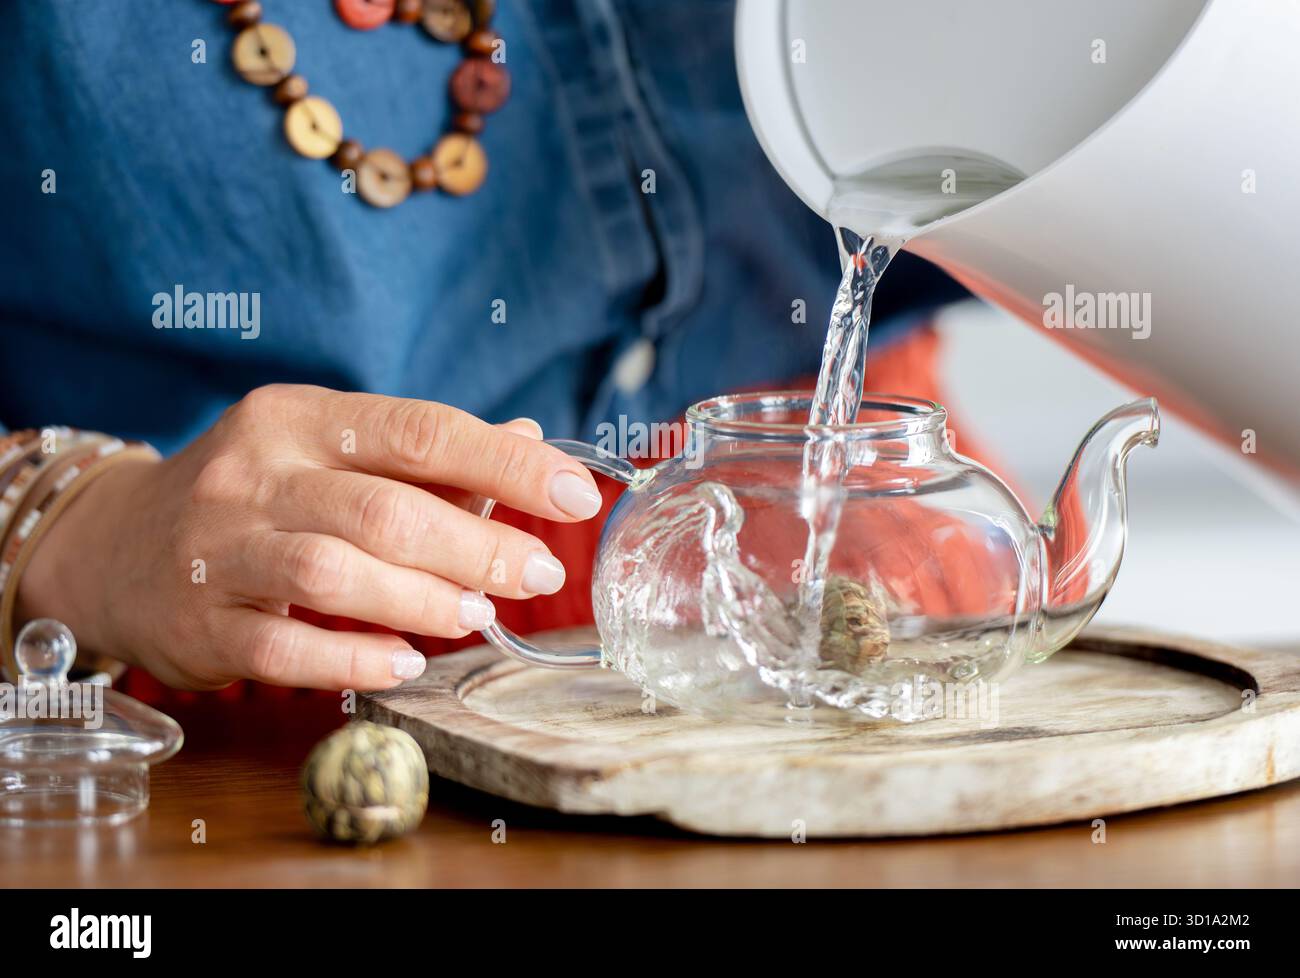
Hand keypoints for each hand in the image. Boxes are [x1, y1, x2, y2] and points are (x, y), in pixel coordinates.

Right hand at [15, 385, 602, 690]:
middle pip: (383, 508)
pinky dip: (351, 659)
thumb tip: (532, 442)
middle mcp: (255, 473)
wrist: (113, 546)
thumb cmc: (254, 497)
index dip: (506, 465)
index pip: (420, 429)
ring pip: (332, 573)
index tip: (576, 495)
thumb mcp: (328, 452)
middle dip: (477, 546)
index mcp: (300, 419)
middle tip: (536, 574)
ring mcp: (218, 549)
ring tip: (476, 615)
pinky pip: (282, 647)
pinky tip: (403, 664)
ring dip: (419, 600)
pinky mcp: (198, 622)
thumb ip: (426, 455)